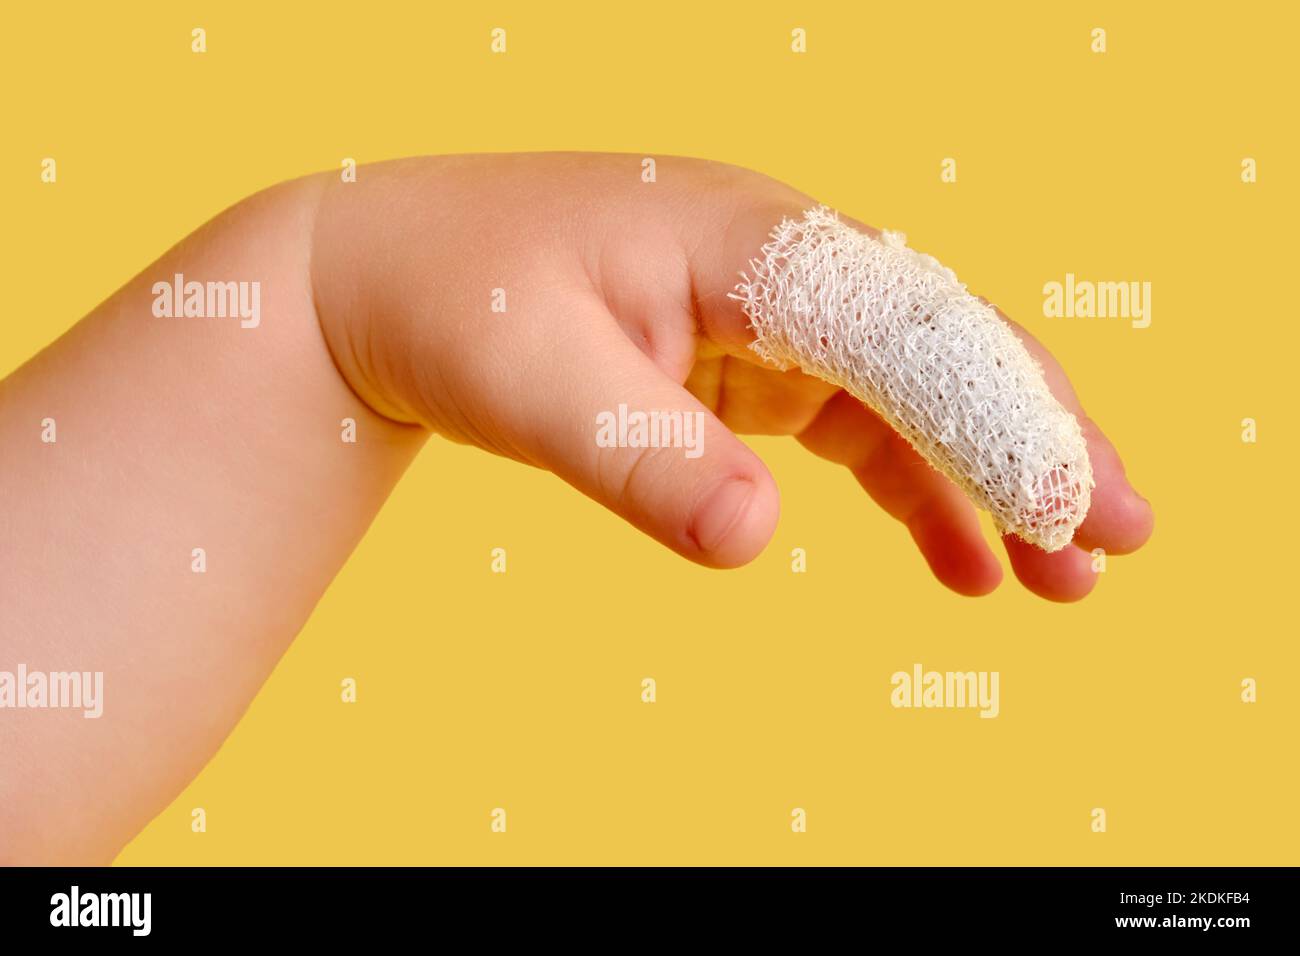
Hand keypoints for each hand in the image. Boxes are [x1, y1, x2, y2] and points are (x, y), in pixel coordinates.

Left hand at [311, 153, 1153, 599]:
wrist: (391, 276)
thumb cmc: (455, 300)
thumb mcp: (532, 385)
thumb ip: (643, 460)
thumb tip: (754, 542)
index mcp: (748, 238)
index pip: (905, 324)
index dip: (994, 414)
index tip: (1069, 503)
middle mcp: (783, 261)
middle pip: (944, 342)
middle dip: (1036, 438)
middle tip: (1119, 536)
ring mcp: (776, 312)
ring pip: (919, 390)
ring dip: (993, 479)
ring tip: (1063, 578)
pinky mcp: (754, 360)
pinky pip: (863, 424)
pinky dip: (918, 491)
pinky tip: (961, 561)